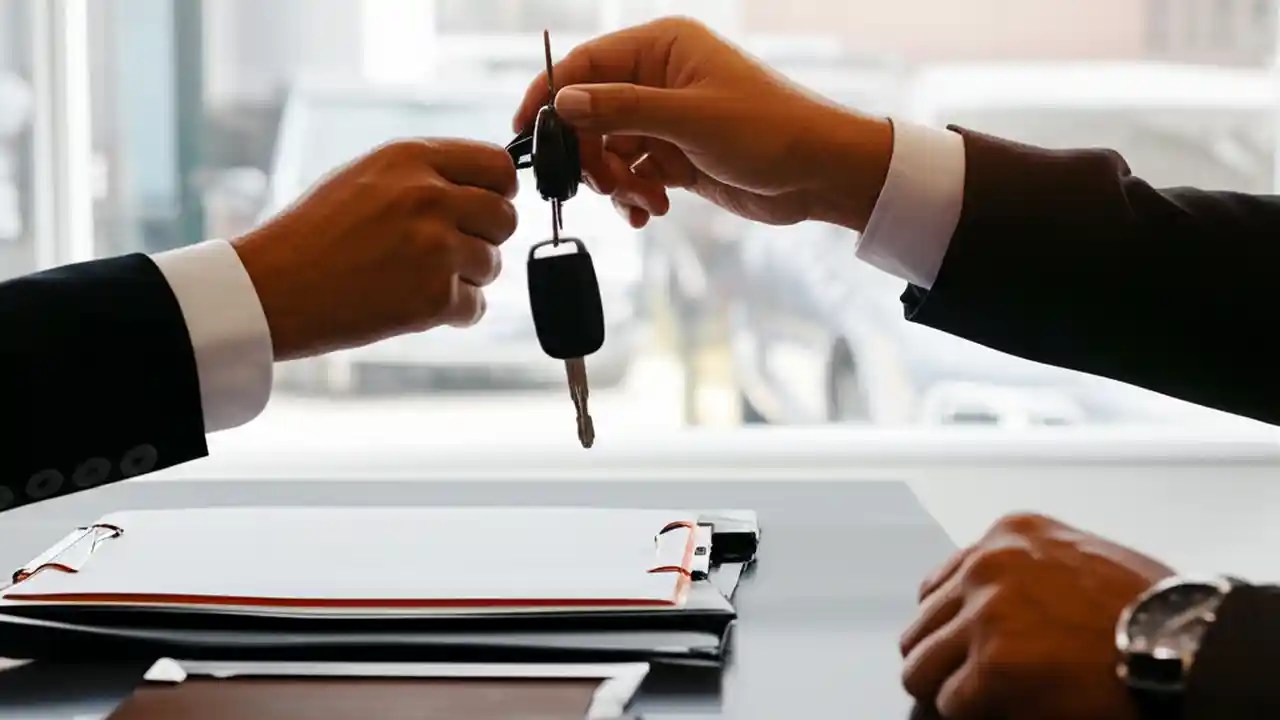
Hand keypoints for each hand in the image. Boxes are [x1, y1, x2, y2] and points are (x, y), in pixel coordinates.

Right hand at [230, 139, 517, 359]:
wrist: (273, 288)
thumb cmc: (313, 234)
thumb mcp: (367, 177)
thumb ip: (426, 175)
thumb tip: (484, 187)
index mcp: (412, 158)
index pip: (498, 166)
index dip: (498, 190)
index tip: (484, 206)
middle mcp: (430, 197)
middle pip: (506, 216)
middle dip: (485, 237)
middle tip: (447, 251)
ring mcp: (435, 248)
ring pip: (493, 264)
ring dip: (467, 278)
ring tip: (416, 278)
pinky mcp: (434, 297)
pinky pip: (476, 307)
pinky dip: (454, 314)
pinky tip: (414, 305)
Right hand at [512, 16, 891, 230]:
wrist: (821, 174)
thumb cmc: (770, 131)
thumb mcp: (690, 119)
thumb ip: (622, 110)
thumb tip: (564, 102)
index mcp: (661, 48)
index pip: (585, 65)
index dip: (551, 97)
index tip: (527, 133)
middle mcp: (659, 78)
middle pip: (591, 114)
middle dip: (592, 155)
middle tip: (605, 184)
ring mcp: (667, 119)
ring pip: (609, 150)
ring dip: (616, 182)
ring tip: (646, 201)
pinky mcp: (677, 155)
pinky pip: (633, 174)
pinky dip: (634, 195)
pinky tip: (652, 210)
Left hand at [899, 513, 1175, 719]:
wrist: (1183, 645)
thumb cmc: (1149, 609)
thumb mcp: (1079, 556)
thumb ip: (1024, 567)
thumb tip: (978, 598)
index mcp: (1008, 535)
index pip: (938, 584)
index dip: (948, 624)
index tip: (959, 644)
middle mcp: (988, 566)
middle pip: (921, 625)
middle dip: (941, 657)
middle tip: (964, 680)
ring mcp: (986, 614)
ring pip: (921, 666)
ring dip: (947, 687)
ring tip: (979, 699)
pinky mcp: (992, 664)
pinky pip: (951, 702)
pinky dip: (970, 713)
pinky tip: (1000, 710)